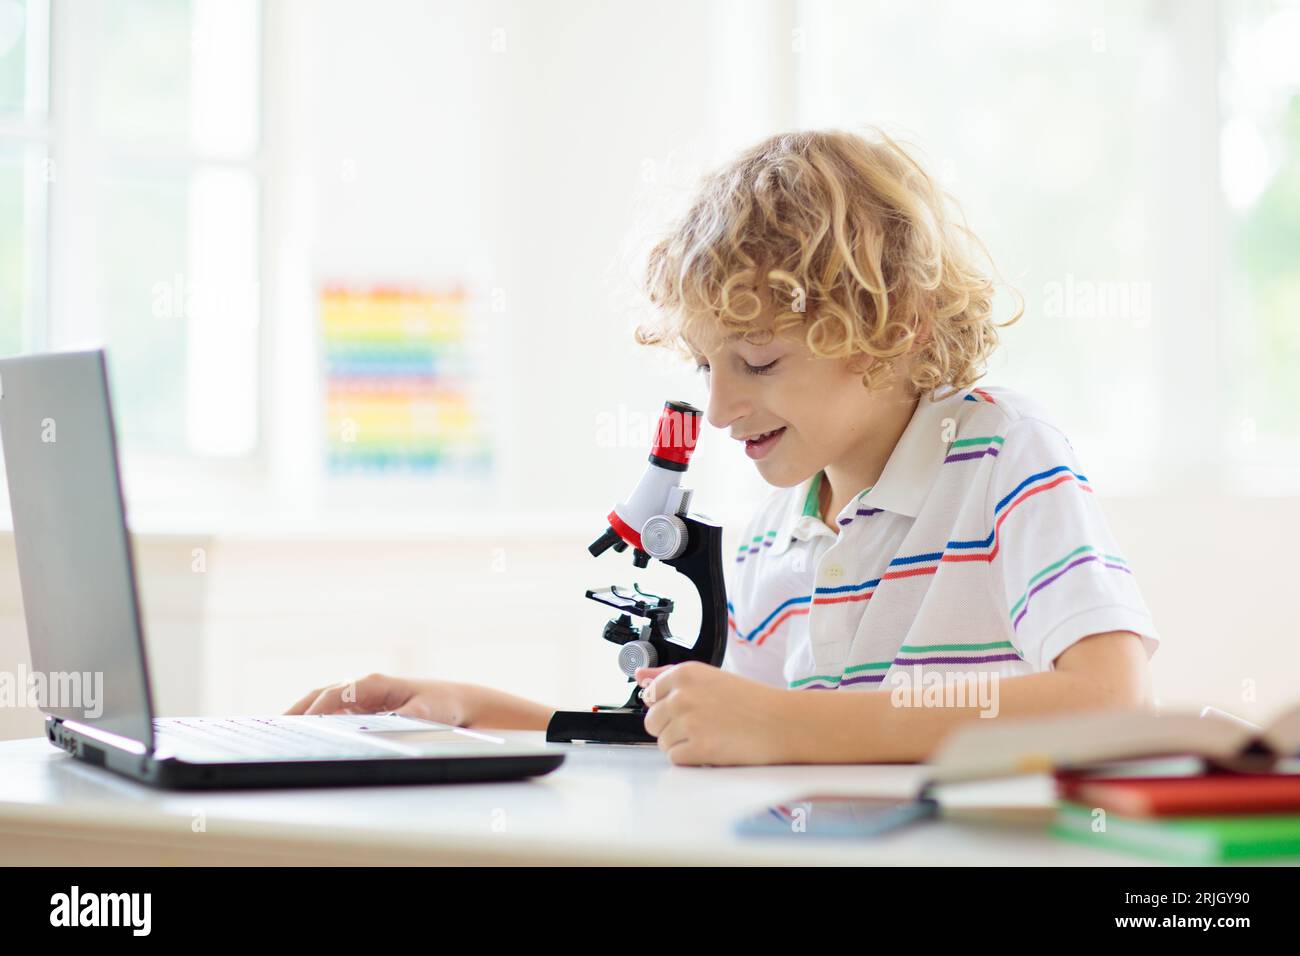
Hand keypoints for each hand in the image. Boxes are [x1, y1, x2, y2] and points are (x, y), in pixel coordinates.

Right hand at [284, 673, 464, 724]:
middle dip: (299, 710)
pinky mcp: (365, 707)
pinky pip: (335, 712)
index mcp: (375, 684)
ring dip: (304, 715)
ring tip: (281, 733)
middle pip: (323, 695)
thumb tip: (386, 725)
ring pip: (325, 702)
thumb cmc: (442, 705)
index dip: (316, 709)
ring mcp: (363, 696)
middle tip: (276, 729)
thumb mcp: (427, 714)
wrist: (457, 703)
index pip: (336, 694)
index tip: (300, 724)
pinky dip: (318, 721)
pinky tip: (306, 736)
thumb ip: (406, 719)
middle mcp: (365, 687)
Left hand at [633, 661, 796, 765]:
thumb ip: (669, 676)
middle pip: (652, 721)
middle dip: (671, 728)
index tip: (688, 710)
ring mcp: (689, 722)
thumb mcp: (709, 678)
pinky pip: (675, 758)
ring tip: (711, 736)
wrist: (782, 723)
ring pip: (662, 742)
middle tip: (702, 725)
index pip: (651, 695)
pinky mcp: (698, 748)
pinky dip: (691, 759)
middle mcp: (683, 695)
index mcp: (685, 673)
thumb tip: (639, 675)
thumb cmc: (751, 701)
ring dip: (682, 744)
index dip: (669, 707)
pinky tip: (712, 748)